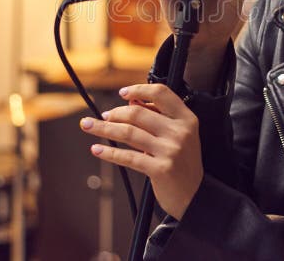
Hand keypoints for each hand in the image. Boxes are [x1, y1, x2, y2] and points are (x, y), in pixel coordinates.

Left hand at [80, 84, 202, 219]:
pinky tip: (97, 149)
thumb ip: (158, 117)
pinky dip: (109, 152)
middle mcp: (180, 132)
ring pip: (129, 132)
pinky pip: (128, 157)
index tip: (122, 92)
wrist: (193, 195)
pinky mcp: (160, 169)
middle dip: (115, 113)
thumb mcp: (178, 135)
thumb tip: (130, 102)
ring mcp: (170, 150)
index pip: (162, 93)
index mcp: (186, 119)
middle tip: (104, 116)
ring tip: (90, 126)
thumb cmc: (182, 162)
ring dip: (105, 128)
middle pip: (138, 113)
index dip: (139, 89)